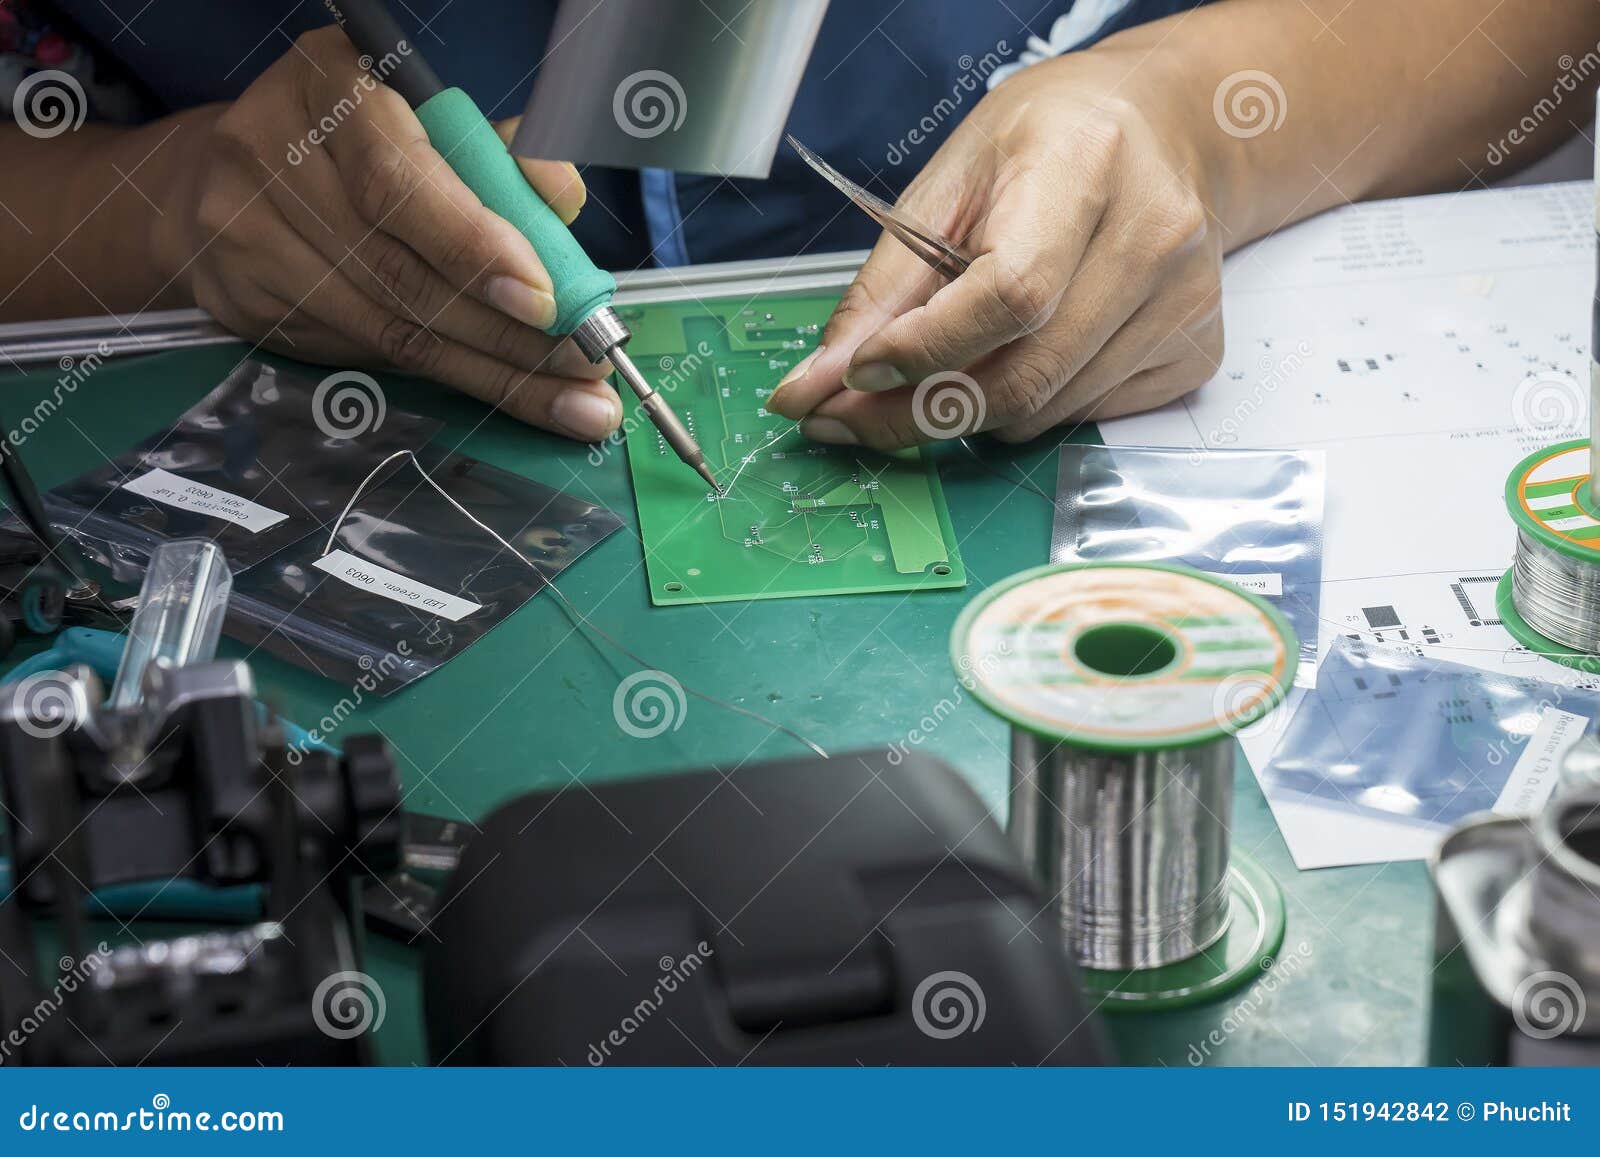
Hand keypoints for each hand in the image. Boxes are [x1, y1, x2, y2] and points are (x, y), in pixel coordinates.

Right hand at [156, 26, 619, 441]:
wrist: (227, 176)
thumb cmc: (359, 141)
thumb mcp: (429, 119)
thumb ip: (500, 155)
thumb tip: (561, 198)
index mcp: (330, 86)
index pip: (397, 180)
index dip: (473, 246)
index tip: (543, 299)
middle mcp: (271, 154)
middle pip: (399, 272)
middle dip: (508, 333)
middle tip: (585, 367)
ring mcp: (246, 234)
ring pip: (388, 328)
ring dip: (492, 372)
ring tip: (571, 404)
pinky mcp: (246, 302)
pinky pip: (365, 354)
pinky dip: (447, 380)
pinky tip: (505, 396)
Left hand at [766, 50, 1221, 447]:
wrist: (1164, 133)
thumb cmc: (1050, 145)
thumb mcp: (949, 183)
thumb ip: (881, 288)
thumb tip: (819, 382)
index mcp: (1084, 165)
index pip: (1007, 294)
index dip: (923, 350)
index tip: (854, 374)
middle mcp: (1152, 236)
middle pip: (1023, 375)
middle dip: (918, 412)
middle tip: (853, 415)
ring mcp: (1184, 302)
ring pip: (1044, 413)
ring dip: (966, 414)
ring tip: (933, 376)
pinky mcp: (1195, 351)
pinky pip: (1082, 419)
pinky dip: (1026, 409)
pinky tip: (1017, 356)